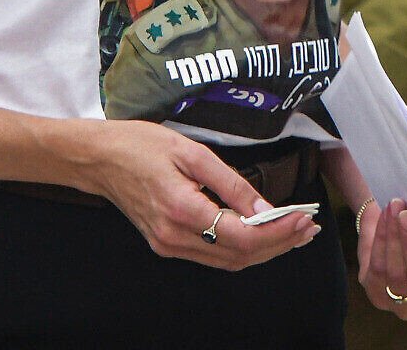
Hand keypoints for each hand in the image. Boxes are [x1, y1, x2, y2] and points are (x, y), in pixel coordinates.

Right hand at [79, 121, 320, 270]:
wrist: (98, 159)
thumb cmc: (140, 145)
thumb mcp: (191, 151)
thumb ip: (231, 182)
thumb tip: (265, 209)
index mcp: (181, 210)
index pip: (241, 236)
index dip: (277, 231)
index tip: (303, 217)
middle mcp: (175, 237)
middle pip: (240, 255)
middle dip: (279, 244)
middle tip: (308, 227)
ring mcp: (169, 245)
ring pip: (228, 261)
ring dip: (265, 250)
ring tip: (293, 231)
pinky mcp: (166, 244)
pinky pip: (213, 255)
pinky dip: (242, 248)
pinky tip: (261, 233)